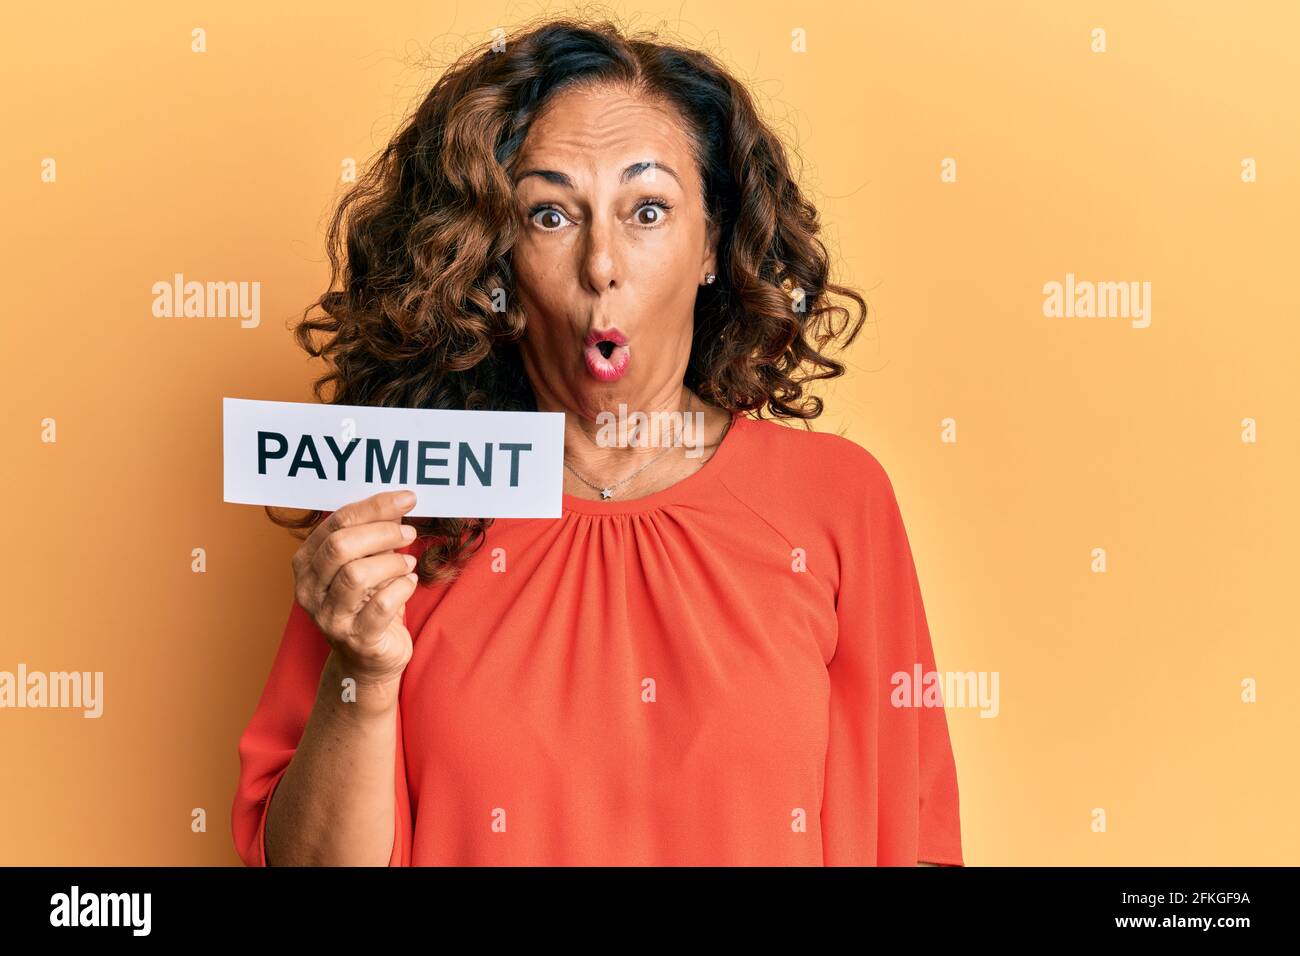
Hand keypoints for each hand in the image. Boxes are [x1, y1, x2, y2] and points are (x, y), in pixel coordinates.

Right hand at [291, 489, 420, 687]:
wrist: (368, 659)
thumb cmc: (368, 602)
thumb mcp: (367, 563)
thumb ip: (375, 534)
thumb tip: (399, 501)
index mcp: (307, 563)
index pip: (336, 522)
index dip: (374, 506)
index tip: (406, 498)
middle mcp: (310, 590)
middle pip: (340, 546)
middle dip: (382, 533)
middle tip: (409, 533)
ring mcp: (329, 617)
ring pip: (357, 575)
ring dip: (391, 562)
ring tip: (408, 563)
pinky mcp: (356, 638)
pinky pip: (381, 605)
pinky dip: (402, 588)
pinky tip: (410, 583)